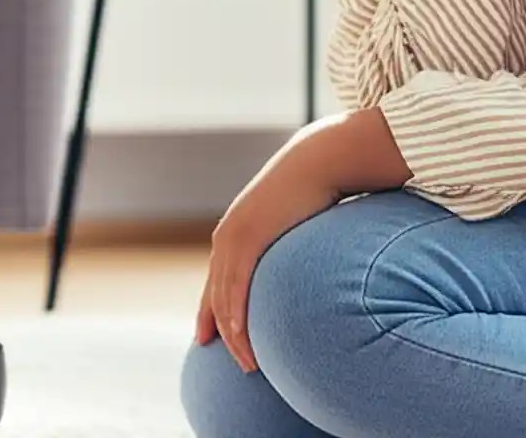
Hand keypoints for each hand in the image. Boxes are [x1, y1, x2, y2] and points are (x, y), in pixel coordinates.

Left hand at [194, 126, 341, 372]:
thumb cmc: (313, 191)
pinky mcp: (246, 240)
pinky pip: (235, 287)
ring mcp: (233, 239)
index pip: (217, 283)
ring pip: (223, 299)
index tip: (209, 337)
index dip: (211, 312)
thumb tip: (313, 265)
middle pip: (216, 297)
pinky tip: (239, 339)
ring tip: (248, 364)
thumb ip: (295, 246)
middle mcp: (227, 239)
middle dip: (221, 332)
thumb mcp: (298, 224)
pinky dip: (235, 316)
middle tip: (236, 362)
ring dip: (233, 335)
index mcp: (235, 236)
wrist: (316, 161)